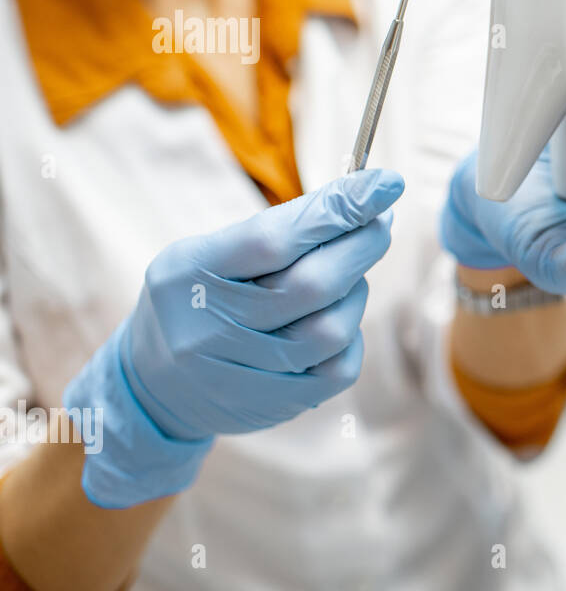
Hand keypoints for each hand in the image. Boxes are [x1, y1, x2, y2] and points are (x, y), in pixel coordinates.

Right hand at [64, 168, 404, 507]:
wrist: (155, 388)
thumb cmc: (196, 298)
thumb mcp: (207, 252)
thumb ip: (274, 229)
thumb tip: (362, 201)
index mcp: (190, 273)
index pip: (274, 238)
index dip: (338, 209)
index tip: (385, 184)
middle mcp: (210, 329)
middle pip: (313, 285)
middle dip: (362, 245)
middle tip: (381, 221)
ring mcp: (242, 375)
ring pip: (333, 329)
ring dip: (356, 293)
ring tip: (346, 276)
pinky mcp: (273, 406)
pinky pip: (339, 368)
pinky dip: (351, 337)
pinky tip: (336, 320)